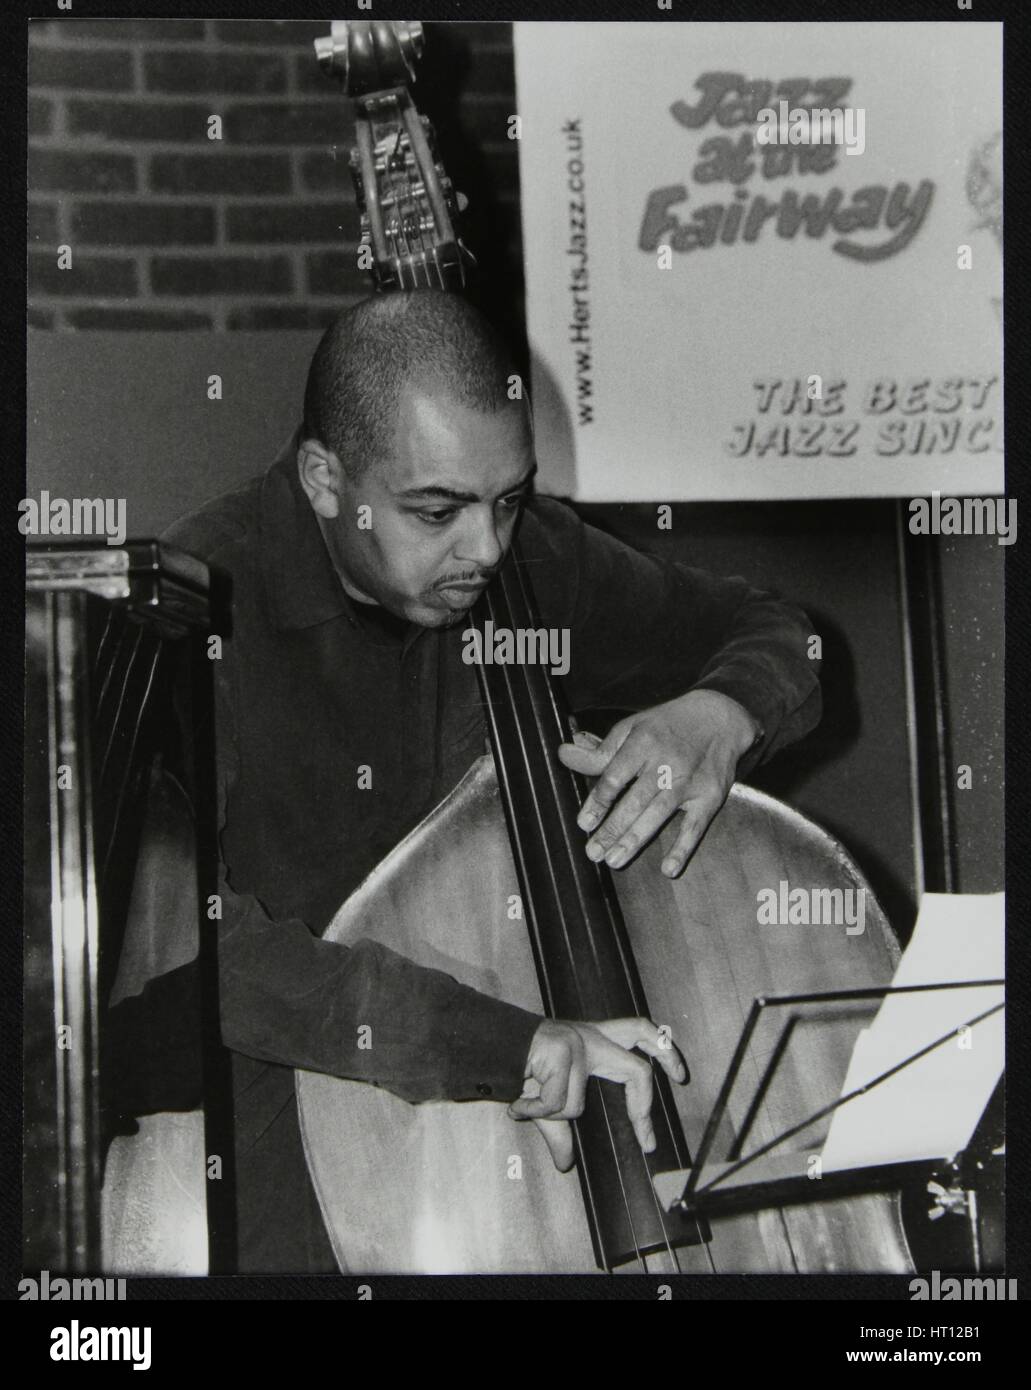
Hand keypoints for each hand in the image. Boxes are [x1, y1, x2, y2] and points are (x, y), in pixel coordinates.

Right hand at [509, 1017, 685, 1171]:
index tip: (667, 1101)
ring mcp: (574, 1041)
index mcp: (593, 1044)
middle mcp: (589, 1037)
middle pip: (641, 1029)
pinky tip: (518, 1105)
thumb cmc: (518, 1070)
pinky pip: (554, 1103)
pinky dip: (534, 1111)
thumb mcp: (544, 1105)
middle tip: (680, 1078)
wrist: (487, 1048)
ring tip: (526, 1107)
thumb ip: (560, 1131)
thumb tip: (564, 1164)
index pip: (636, 1035)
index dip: (659, 1060)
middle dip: (665, 1054)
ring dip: (548, 1114)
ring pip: (576, 1103)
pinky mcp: (558, 1048)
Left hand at [557, 689, 759, 877]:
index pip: (616, 776)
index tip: (584, 822)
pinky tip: (669, 868)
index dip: (598, 801)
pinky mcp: (710, 797)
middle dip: (612, 828)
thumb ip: (599, 750)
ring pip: (659, 815)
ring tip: (614, 860)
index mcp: (643, 743)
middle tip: (593, 852)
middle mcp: (666, 762)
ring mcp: (688, 781)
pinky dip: (683, 848)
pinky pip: (695, 826)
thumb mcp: (631, 729)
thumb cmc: (667, 726)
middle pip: (635, 800)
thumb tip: (563, 754)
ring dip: (635, 840)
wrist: (720, 718)